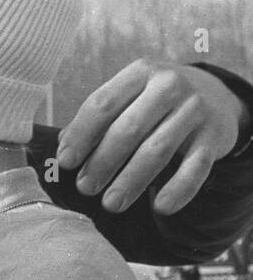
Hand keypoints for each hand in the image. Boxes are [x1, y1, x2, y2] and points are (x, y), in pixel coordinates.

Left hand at [57, 61, 248, 214]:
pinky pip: (196, 168)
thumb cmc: (154, 100)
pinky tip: (161, 207)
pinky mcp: (215, 136)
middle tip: (84, 188)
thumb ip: (97, 117)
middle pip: (128, 129)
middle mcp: (169, 86)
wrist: (216, 95)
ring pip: (157, 150)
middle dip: (102, 162)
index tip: (65, 162)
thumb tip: (62, 145)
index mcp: (140, 72)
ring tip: (111, 204)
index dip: (81, 135)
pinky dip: (179, 189)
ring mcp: (195, 110)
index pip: (102, 104)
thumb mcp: (129, 96)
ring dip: (131, 181)